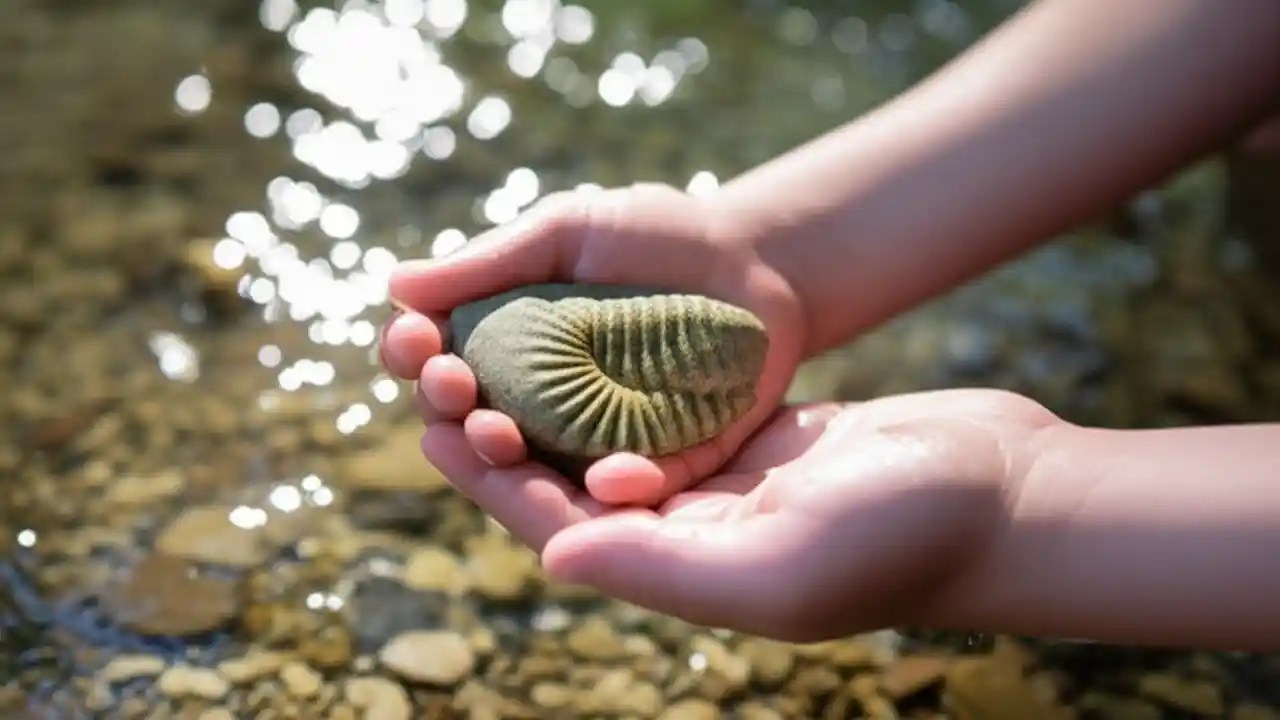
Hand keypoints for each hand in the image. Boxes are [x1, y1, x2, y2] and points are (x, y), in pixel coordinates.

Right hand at [380, 183, 806, 505]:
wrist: (756, 258)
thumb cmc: (653, 233)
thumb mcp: (570, 231)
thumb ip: (493, 261)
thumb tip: (395, 285)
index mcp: (505, 344)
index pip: (440, 361)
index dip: (417, 356)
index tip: (417, 339)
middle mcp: (539, 401)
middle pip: (476, 422)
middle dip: (452, 409)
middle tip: (450, 387)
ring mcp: (596, 438)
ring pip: (541, 469)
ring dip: (508, 459)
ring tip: (495, 433)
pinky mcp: (663, 463)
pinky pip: (634, 488)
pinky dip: (618, 487)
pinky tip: (604, 478)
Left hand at [418, 388, 1057, 641]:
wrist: (1003, 492)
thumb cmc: (905, 535)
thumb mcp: (777, 564)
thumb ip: (662, 567)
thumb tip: (553, 555)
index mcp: (686, 571)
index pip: (560, 527)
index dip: (490, 481)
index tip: (433, 425)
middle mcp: (694, 536)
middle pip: (573, 482)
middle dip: (506, 430)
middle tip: (448, 372)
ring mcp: (727, 489)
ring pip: (615, 443)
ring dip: (556, 399)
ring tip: (500, 344)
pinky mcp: (758, 444)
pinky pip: (666, 411)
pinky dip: (621, 378)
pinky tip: (587, 334)